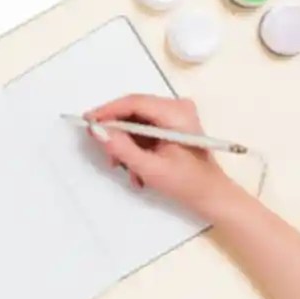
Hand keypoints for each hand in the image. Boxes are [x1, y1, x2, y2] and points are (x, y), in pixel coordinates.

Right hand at [85, 95, 237, 217]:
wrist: (212, 196)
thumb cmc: (187, 184)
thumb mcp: (150, 169)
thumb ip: (122, 149)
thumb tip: (97, 131)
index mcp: (176, 112)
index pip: (134, 103)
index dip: (108, 111)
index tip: (87, 123)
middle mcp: (176, 107)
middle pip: (134, 110)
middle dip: (116, 132)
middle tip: (104, 151)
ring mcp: (175, 115)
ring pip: (136, 121)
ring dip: (125, 144)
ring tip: (121, 166)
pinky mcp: (172, 125)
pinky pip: (144, 129)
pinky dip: (135, 146)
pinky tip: (135, 167)